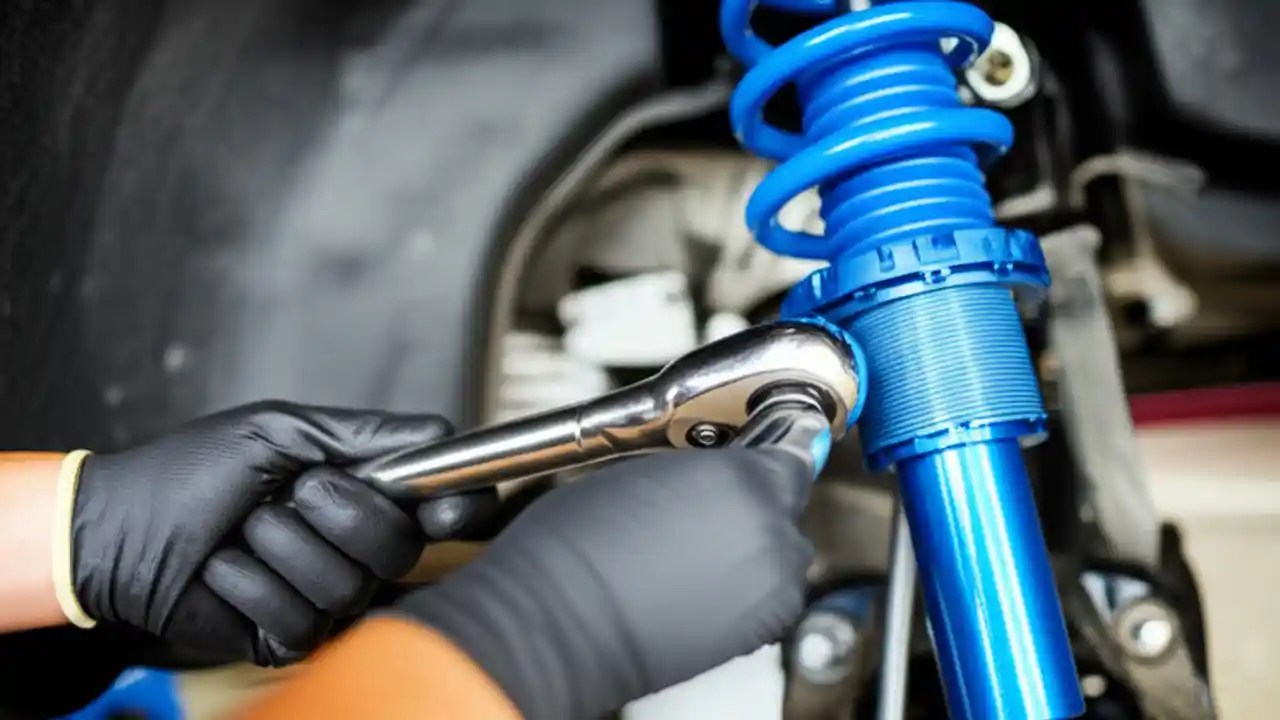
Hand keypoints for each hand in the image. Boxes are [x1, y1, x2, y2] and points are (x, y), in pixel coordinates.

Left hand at [69, 401, 494, 666]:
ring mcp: (323, 593)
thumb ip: (362, 433)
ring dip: (279, 546)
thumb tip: (435, 433)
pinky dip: (248, 585)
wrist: (117, 531)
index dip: (457, 507)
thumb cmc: (186, 473)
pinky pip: (299, 620)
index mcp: (362, 488)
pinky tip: (224, 569)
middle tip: (294, 492)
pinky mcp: (289, 636)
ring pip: (347, 585)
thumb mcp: (277, 428)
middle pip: (403, 547)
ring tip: (242, 529)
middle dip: (341, 512)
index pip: (443, 502)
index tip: (445, 511)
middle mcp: (353, 543)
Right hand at [391, 447, 817, 719]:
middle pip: (785, 500)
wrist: (559, 623)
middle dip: (751, 498)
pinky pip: (765, 590)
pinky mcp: (761, 633)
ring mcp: (773, 588)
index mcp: (750, 479)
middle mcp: (774, 534)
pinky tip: (689, 577)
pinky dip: (739, 582)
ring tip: (685, 546)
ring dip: (746, 541)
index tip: (767, 440)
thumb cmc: (577, 546)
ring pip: (778, 548)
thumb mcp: (647, 468)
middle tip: (695, 504)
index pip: (796, 446)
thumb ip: (706, 464)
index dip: (777, 442)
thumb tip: (726, 465)